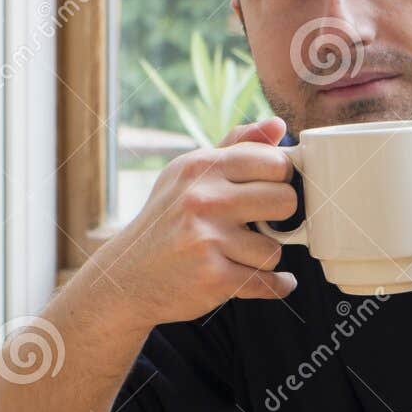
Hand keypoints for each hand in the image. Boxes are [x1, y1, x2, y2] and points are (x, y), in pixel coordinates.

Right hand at [88, 117, 299, 327]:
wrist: (126, 277)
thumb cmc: (164, 222)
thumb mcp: (189, 175)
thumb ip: (235, 147)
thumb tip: (278, 125)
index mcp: (201, 167)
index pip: (274, 161)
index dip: (281, 178)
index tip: (272, 189)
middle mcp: (203, 199)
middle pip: (285, 201)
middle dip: (280, 217)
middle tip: (262, 224)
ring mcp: (207, 240)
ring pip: (275, 248)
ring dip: (263, 257)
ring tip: (239, 254)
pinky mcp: (214, 278)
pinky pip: (269, 281)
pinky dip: (275, 285)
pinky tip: (270, 280)